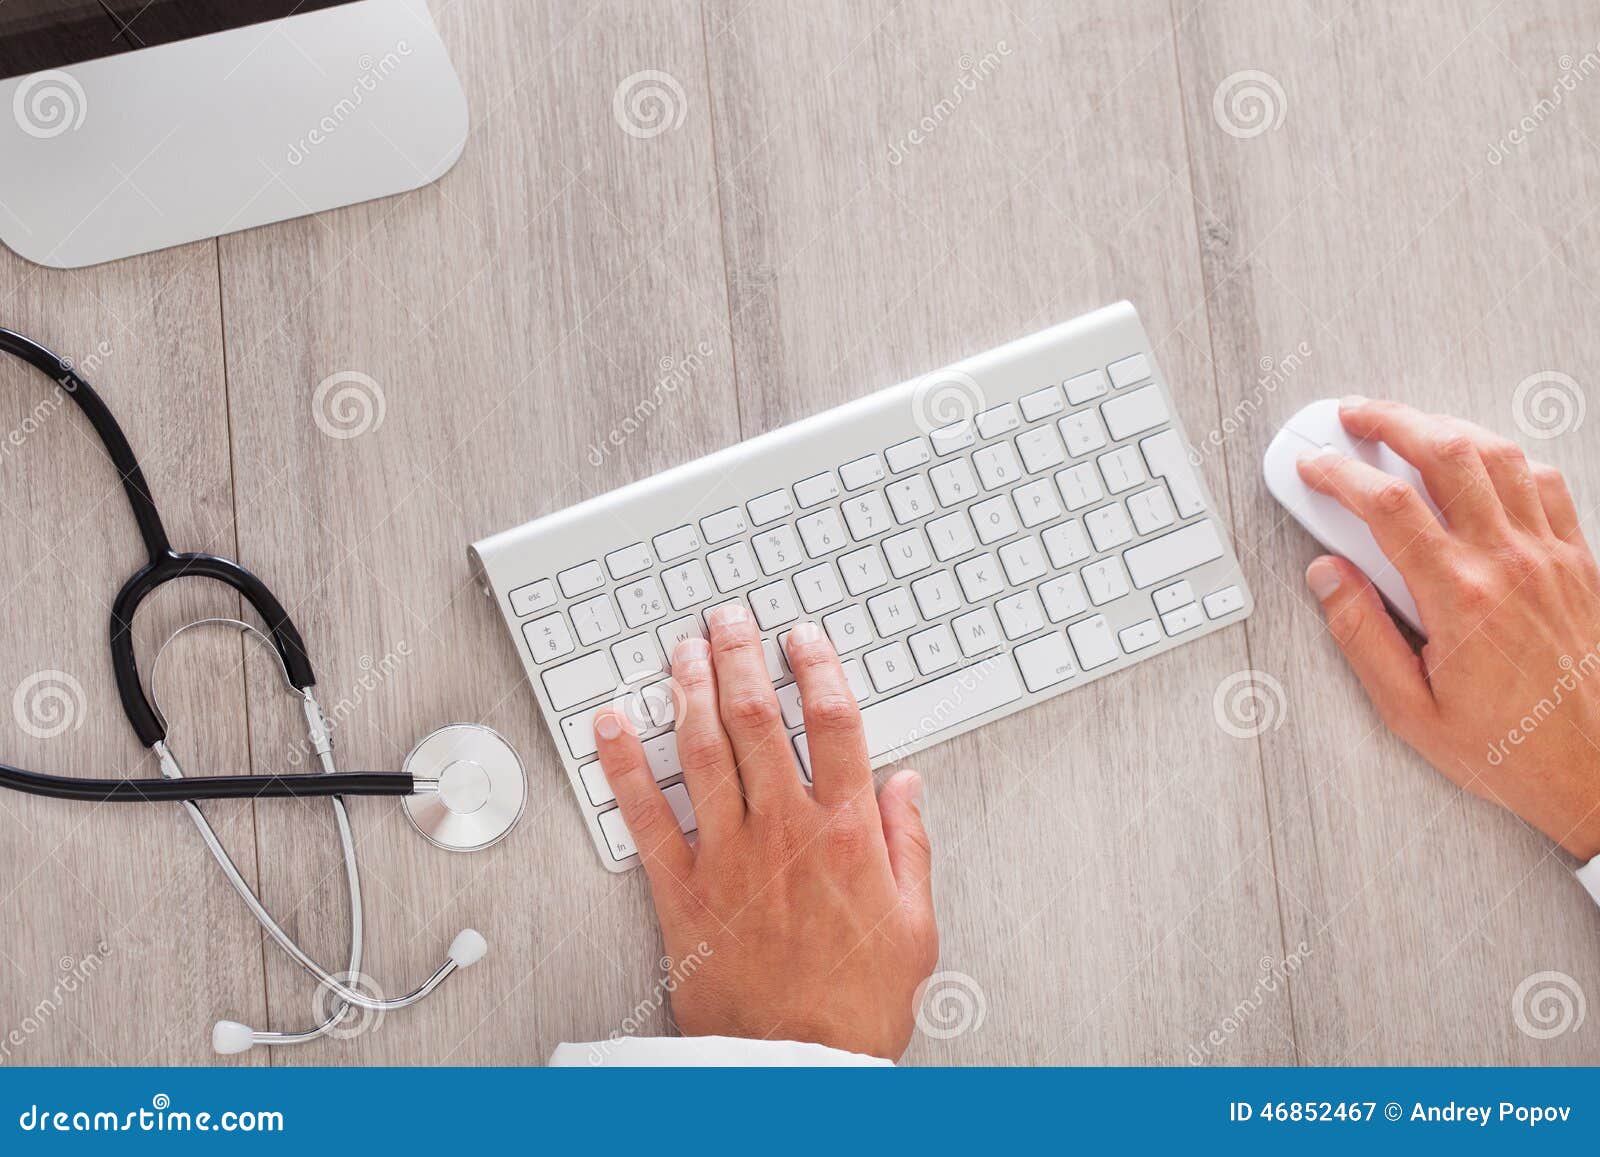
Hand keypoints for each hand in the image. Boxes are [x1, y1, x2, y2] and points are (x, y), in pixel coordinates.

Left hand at [592, 605, 937, 1059]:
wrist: (795, 1064)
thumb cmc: (855, 1003)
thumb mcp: (916, 925)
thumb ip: (910, 844)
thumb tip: (906, 783)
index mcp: (846, 832)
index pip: (833, 723)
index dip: (818, 667)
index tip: (805, 638)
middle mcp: (784, 829)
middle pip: (757, 718)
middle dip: (741, 655)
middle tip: (731, 619)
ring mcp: (727, 853)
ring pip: (702, 748)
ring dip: (689, 688)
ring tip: (683, 650)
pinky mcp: (680, 887)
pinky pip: (644, 813)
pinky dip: (624, 763)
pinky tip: (612, 724)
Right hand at [1297, 398, 1599, 858]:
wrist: (1599, 769)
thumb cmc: (1512, 749)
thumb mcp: (1410, 712)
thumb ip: (1361, 636)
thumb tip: (1328, 577)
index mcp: (1459, 597)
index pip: (1387, 505)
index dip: (1339, 474)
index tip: (1314, 468)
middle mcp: (1507, 562)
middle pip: (1444, 454)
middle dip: (1390, 422)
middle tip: (1354, 417)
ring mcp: (1548, 555)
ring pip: (1496, 455)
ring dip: (1445, 427)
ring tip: (1410, 425)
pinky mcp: (1577, 560)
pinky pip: (1544, 483)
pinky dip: (1505, 458)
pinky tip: (1482, 463)